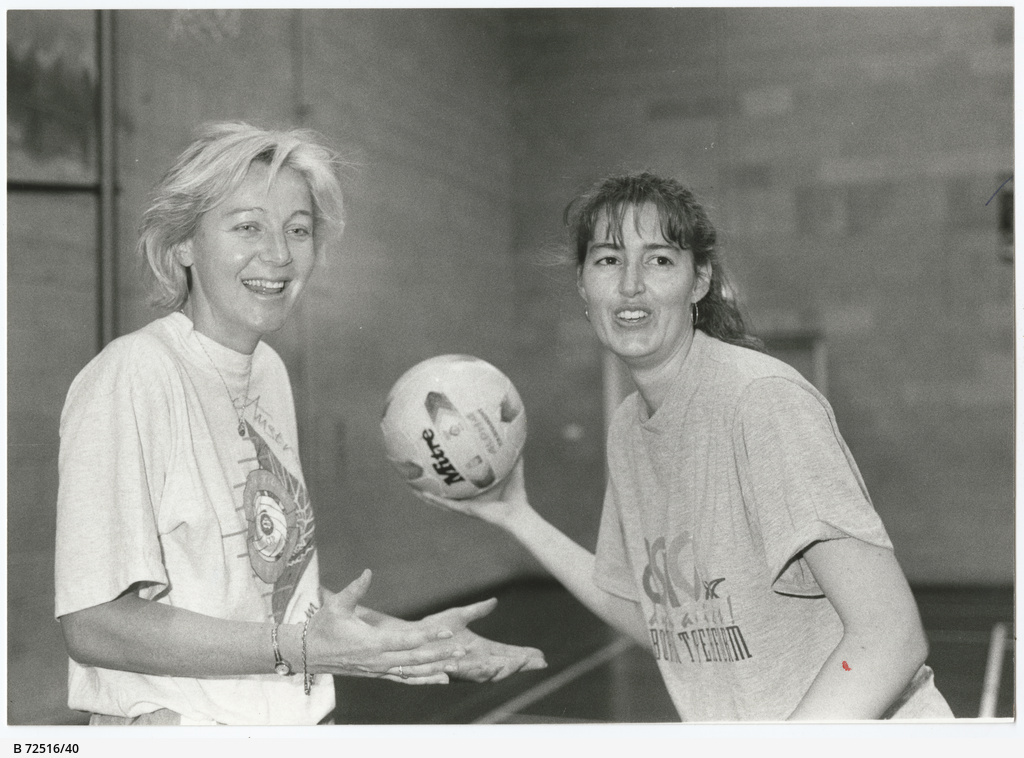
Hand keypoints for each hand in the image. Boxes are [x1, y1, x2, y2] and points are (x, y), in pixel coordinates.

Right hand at [306, 569, 464, 684]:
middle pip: (415, 660)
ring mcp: (377, 670)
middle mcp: (377, 661)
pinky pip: (404, 678)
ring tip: (456, 663)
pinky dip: (423, 679)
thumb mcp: (337, 605)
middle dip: (439, 654)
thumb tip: (368, 572)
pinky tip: (439, 678)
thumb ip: (355, 589)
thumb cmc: (322, 626)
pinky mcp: (376, 674)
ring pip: (412, 672)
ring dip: (435, 668)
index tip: (446, 632)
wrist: (307, 653)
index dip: (428, 636)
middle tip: (461, 648)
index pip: (406, 641)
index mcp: (371, 643)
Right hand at [416, 457, 529, 529]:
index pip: (458, 476)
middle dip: (431, 480)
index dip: (448, 468)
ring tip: (412, 484)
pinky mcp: (466, 509)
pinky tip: (424, 493)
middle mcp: (467, 495)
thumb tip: (514, 436)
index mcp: (474, 487)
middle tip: (418, 469)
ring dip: (426, 492)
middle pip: (445, 487)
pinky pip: (448, 504)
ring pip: (440, 498)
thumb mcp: (513, 470)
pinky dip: (436, 500)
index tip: (438, 456)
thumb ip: (513, 455)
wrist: (517, 513)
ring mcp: (464, 504)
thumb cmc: (516, 494)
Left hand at [418, 597, 546, 681]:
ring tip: (520, 664)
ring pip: (491, 673)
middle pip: (504, 666)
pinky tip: (495, 667)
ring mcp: (464, 668)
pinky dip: (484, 672)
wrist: (410, 638)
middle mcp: (475, 661)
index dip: (523, 655)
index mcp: (480, 649)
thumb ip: (478, 610)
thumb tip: (494, 601)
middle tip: (539, 662)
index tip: (541, 655)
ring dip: (506, 669)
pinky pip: (470, 674)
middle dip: (521, 665)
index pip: (507, 654)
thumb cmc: (432, 629)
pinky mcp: (452, 671)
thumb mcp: (460, 616)